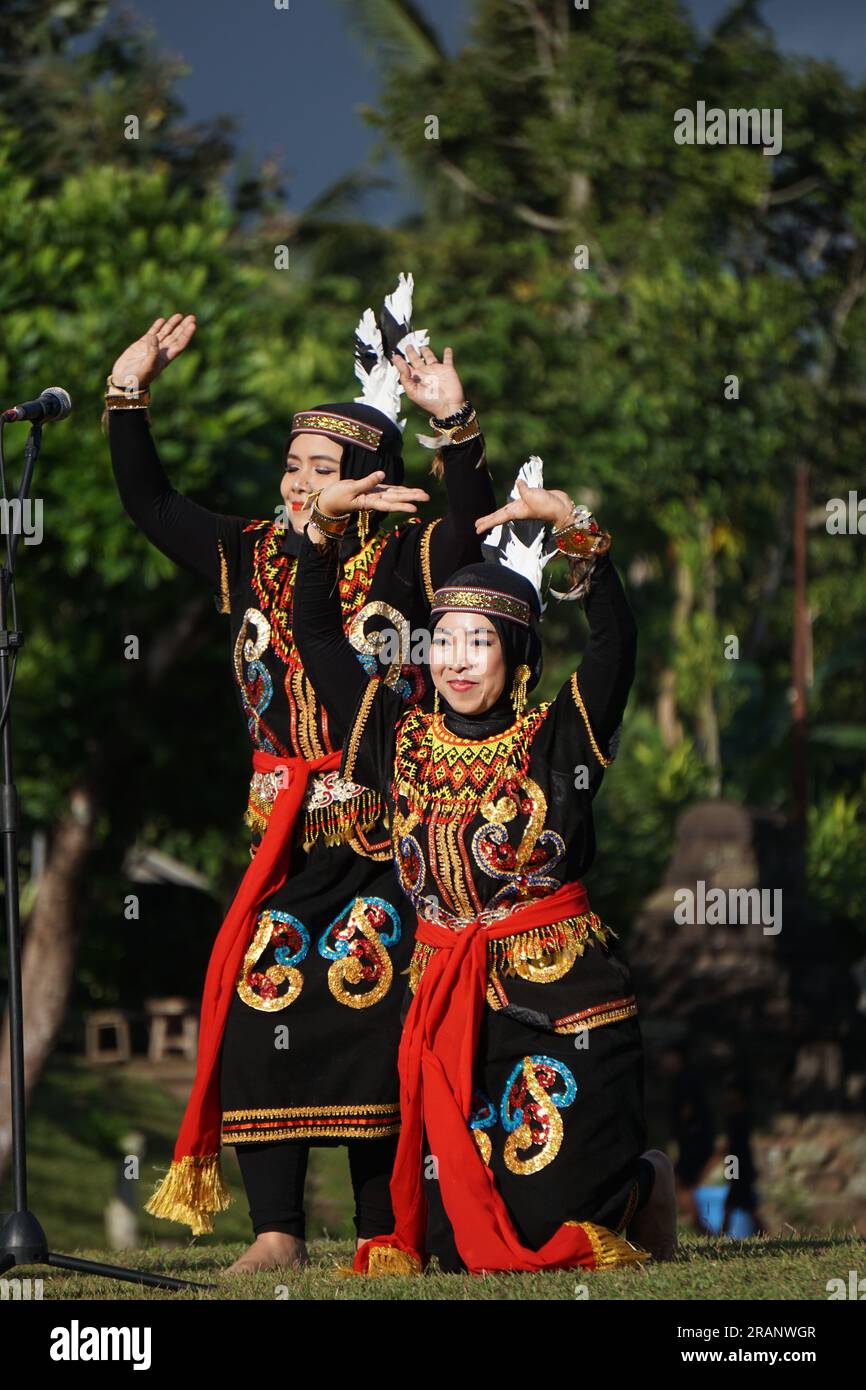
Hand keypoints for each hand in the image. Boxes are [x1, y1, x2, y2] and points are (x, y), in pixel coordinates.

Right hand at [109, 313, 197, 393]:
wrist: (124, 380)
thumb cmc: (137, 377)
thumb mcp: (147, 366)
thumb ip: (152, 352)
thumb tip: (154, 336)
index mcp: (165, 358)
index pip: (179, 344)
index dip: (186, 335)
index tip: (193, 325)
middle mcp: (161, 352)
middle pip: (175, 337)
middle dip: (183, 327)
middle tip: (192, 317)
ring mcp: (151, 347)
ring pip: (165, 333)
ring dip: (172, 325)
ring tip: (179, 315)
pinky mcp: (141, 345)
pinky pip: (152, 333)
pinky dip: (157, 326)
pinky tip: (162, 320)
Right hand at [314, 472, 430, 518]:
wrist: (328, 501)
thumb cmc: (336, 496)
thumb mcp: (349, 488)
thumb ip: (366, 482)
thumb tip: (382, 474)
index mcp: (369, 501)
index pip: (389, 504)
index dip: (402, 506)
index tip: (415, 508)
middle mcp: (375, 499)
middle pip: (397, 499)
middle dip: (412, 498)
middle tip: (428, 497)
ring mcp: (374, 495)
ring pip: (395, 495)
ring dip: (409, 494)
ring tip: (424, 495)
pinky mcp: (372, 490)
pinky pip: (389, 490)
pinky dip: (399, 490)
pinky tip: (409, 491)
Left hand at [393, 343, 463, 415]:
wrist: (448, 406)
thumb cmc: (430, 402)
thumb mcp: (413, 392)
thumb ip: (405, 378)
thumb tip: (401, 364)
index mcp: (416, 378)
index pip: (406, 367)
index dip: (400, 362)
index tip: (395, 355)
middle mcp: (425, 372)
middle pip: (416, 359)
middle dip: (411, 353)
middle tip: (407, 346)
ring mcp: (436, 369)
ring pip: (430, 357)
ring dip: (426, 351)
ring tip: (422, 347)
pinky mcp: (447, 369)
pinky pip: (448, 359)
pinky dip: (448, 354)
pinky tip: (447, 349)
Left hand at [475, 480, 574, 533]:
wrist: (561, 507)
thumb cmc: (545, 504)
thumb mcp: (530, 495)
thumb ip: (522, 488)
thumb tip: (518, 482)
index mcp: (515, 512)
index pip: (496, 518)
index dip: (486, 523)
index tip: (476, 529)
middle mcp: (517, 510)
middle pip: (498, 516)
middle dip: (488, 521)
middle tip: (476, 526)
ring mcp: (524, 506)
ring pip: (506, 511)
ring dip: (496, 515)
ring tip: (489, 517)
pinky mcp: (530, 501)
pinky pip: (516, 502)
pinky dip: (509, 504)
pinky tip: (507, 504)